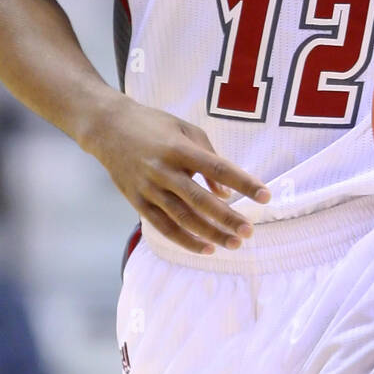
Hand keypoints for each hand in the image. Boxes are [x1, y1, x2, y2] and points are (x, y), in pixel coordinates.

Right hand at [83, 99, 269, 253]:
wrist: (108, 128)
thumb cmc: (154, 126)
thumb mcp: (185, 131)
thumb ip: (208, 159)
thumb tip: (226, 193)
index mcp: (179, 148)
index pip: (218, 168)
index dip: (243, 183)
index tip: (265, 195)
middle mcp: (164, 170)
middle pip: (201, 200)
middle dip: (227, 218)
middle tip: (250, 231)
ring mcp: (148, 188)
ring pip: (183, 219)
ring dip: (210, 234)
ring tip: (235, 244)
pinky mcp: (137, 201)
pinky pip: (164, 227)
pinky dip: (185, 241)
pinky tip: (206, 248)